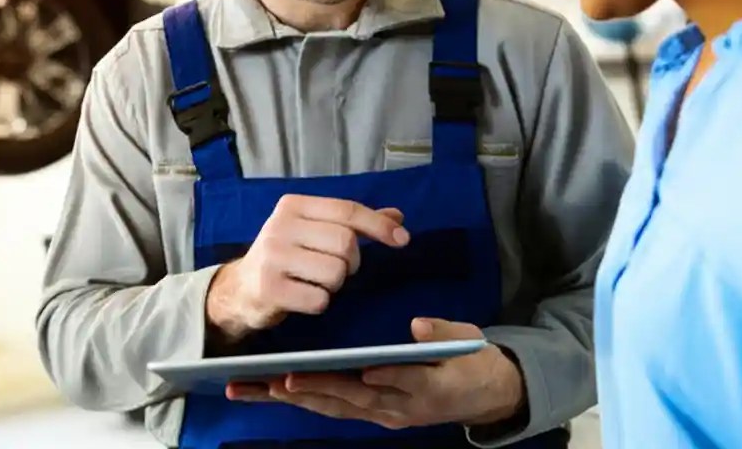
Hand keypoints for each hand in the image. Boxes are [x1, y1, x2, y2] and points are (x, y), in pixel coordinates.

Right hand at [206, 195, 408, 345]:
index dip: (378, 226)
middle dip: (351, 262)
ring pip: (335, 273)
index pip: (347, 210)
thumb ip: (353, 223)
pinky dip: (319, 302)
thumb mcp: (314, 231)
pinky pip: (319, 299)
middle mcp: (280, 226)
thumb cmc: (285, 256)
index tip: (403, 240)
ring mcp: (273, 257)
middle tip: (338, 269)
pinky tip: (303, 297)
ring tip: (315, 282)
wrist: (239, 288)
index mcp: (293, 206)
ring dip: (335, 284)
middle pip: (345, 243)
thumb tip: (397, 217)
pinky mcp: (269, 288)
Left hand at [228, 318, 525, 429]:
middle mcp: (400, 408)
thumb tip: (418, 327)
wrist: (486, 394)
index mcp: (429, 387)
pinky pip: (332, 409)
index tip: (350, 368)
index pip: (398, 382)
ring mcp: (384, 415)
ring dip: (293, 399)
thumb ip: (443, 335)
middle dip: (313, 390)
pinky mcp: (373, 414)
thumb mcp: (469, 342)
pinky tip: (274, 391)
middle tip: (278, 379)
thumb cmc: (473, 361)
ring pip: (333, 408)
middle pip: (352, 400)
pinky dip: (303, 401)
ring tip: (256, 388)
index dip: (374, 377)